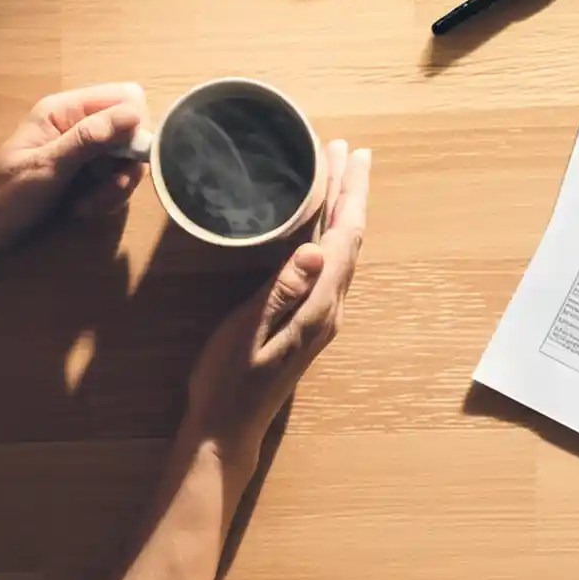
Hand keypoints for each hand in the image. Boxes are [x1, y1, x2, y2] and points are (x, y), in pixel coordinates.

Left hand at [0, 82, 150, 249]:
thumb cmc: (4, 192)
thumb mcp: (47, 165)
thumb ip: (89, 139)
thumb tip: (132, 115)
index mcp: (66, 110)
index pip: (126, 99)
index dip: (134, 128)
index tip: (120, 158)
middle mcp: (81, 126)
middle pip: (133, 135)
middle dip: (124, 168)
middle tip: (102, 190)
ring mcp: (87, 153)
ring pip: (128, 164)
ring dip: (112, 190)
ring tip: (84, 205)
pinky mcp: (89, 177)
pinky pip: (117, 184)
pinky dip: (105, 201)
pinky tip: (80, 210)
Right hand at [186, 140, 371, 456]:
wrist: (227, 429)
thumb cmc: (229, 381)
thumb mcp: (249, 332)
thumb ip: (282, 291)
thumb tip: (315, 249)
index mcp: (320, 305)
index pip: (345, 238)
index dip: (350, 193)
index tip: (352, 154)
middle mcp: (330, 307)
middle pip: (350, 239)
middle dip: (351, 192)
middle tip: (347, 150)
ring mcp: (322, 315)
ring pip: (341, 251)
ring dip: (342, 210)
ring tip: (337, 174)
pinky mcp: (309, 320)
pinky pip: (328, 265)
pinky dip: (328, 233)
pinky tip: (318, 226)